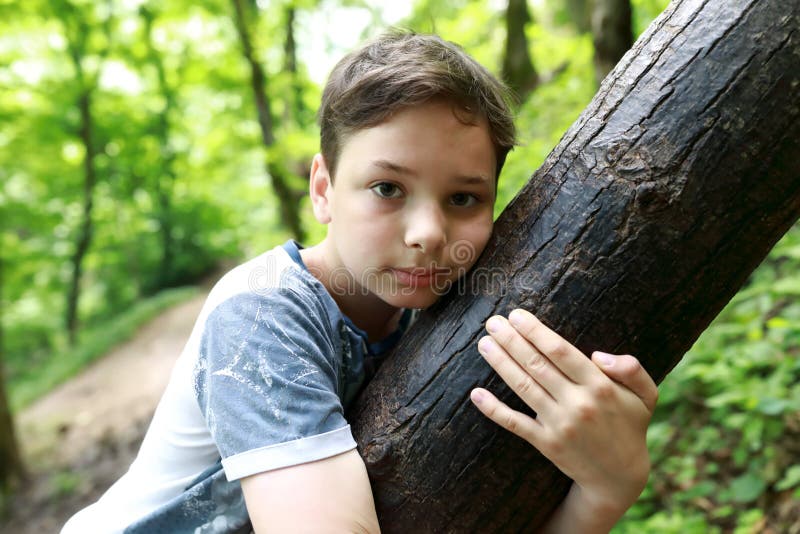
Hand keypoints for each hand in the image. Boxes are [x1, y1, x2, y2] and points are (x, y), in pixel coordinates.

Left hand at [469, 309, 657, 531]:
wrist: (619, 477)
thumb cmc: (629, 426)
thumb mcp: (645, 395)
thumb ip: (632, 369)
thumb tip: (598, 355)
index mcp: (600, 387)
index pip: (561, 352)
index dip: (536, 332)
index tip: (517, 315)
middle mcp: (578, 404)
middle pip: (537, 365)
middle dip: (512, 341)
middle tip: (493, 322)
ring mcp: (560, 425)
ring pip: (523, 388)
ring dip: (500, 363)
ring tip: (484, 344)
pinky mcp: (546, 444)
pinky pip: (516, 423)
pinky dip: (494, 409)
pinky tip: (476, 394)